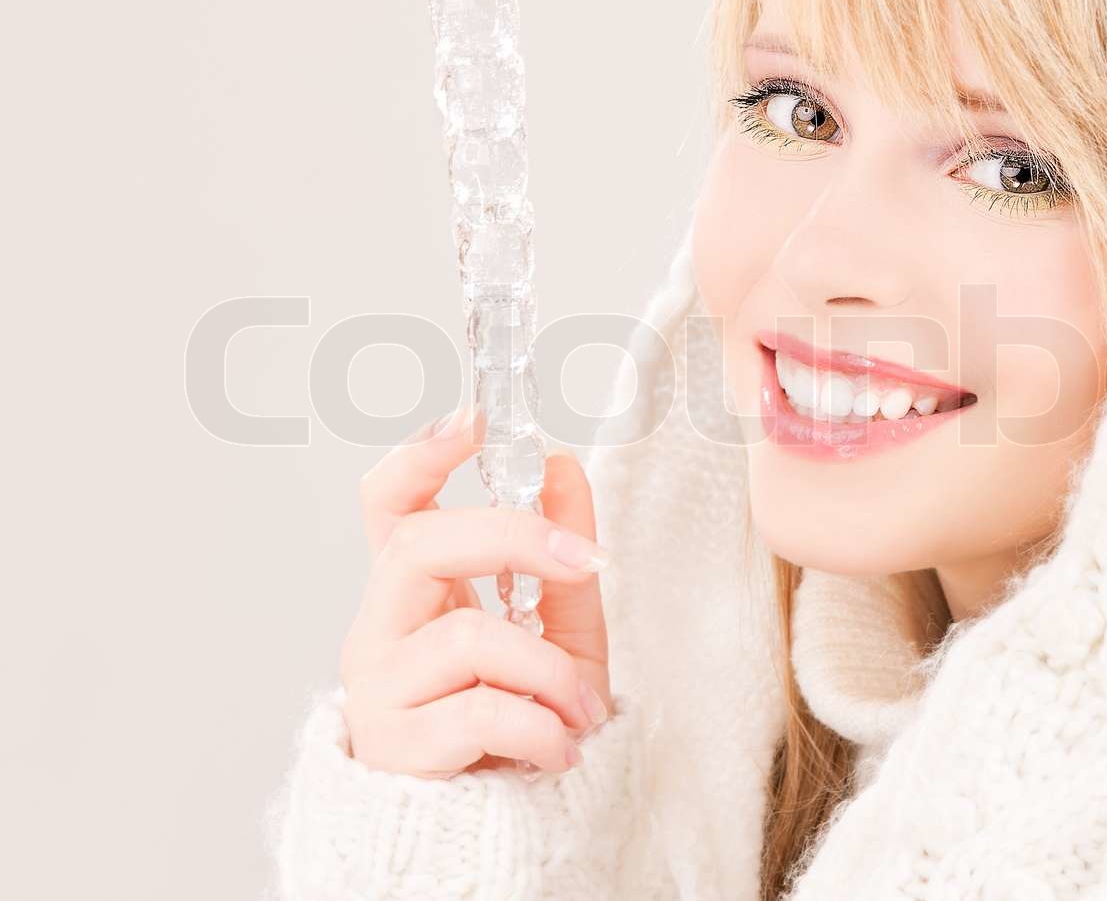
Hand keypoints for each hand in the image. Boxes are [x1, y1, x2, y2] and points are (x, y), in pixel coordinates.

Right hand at [337, 405, 615, 778]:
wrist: (501, 826)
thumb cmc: (518, 721)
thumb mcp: (559, 631)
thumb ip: (560, 555)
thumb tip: (564, 468)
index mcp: (415, 592)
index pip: (388, 505)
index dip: (421, 456)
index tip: (474, 422)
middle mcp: (380, 629)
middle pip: (419, 545)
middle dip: (512, 539)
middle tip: (585, 562)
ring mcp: (380, 688)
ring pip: (470, 637)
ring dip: (551, 672)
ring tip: (581, 709)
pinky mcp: (397, 747)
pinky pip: (482, 711)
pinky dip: (542, 727)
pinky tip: (558, 748)